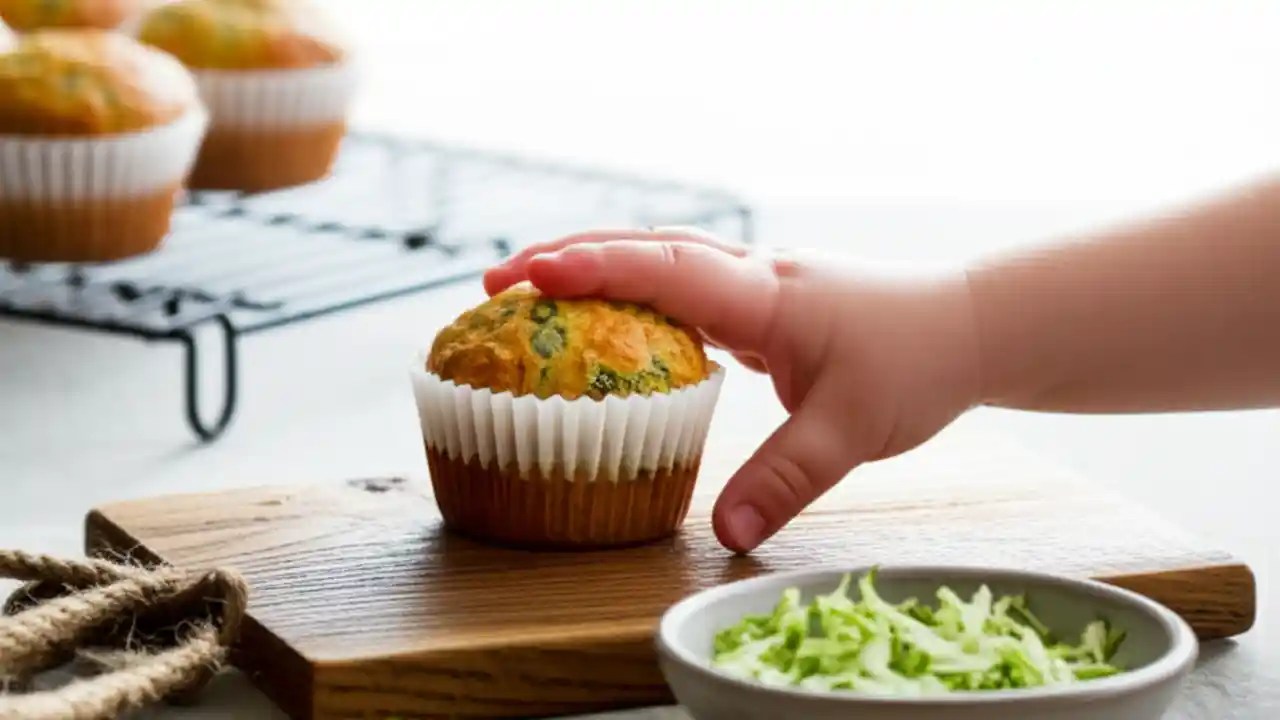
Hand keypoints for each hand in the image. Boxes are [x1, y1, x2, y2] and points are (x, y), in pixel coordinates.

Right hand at [484, 229, 981, 552]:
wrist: (966, 328)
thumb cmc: (914, 364)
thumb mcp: (850, 431)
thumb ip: (784, 478)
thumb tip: (726, 530)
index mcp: (764, 294)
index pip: (664, 269)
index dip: (595, 269)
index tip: (530, 275)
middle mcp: (751, 276)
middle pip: (645, 247)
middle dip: (568, 257)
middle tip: (497, 281)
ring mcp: (755, 284)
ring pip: (660, 260)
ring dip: (595, 267)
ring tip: (530, 293)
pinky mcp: (760, 303)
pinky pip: (681, 288)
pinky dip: (632, 294)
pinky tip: (609, 323)